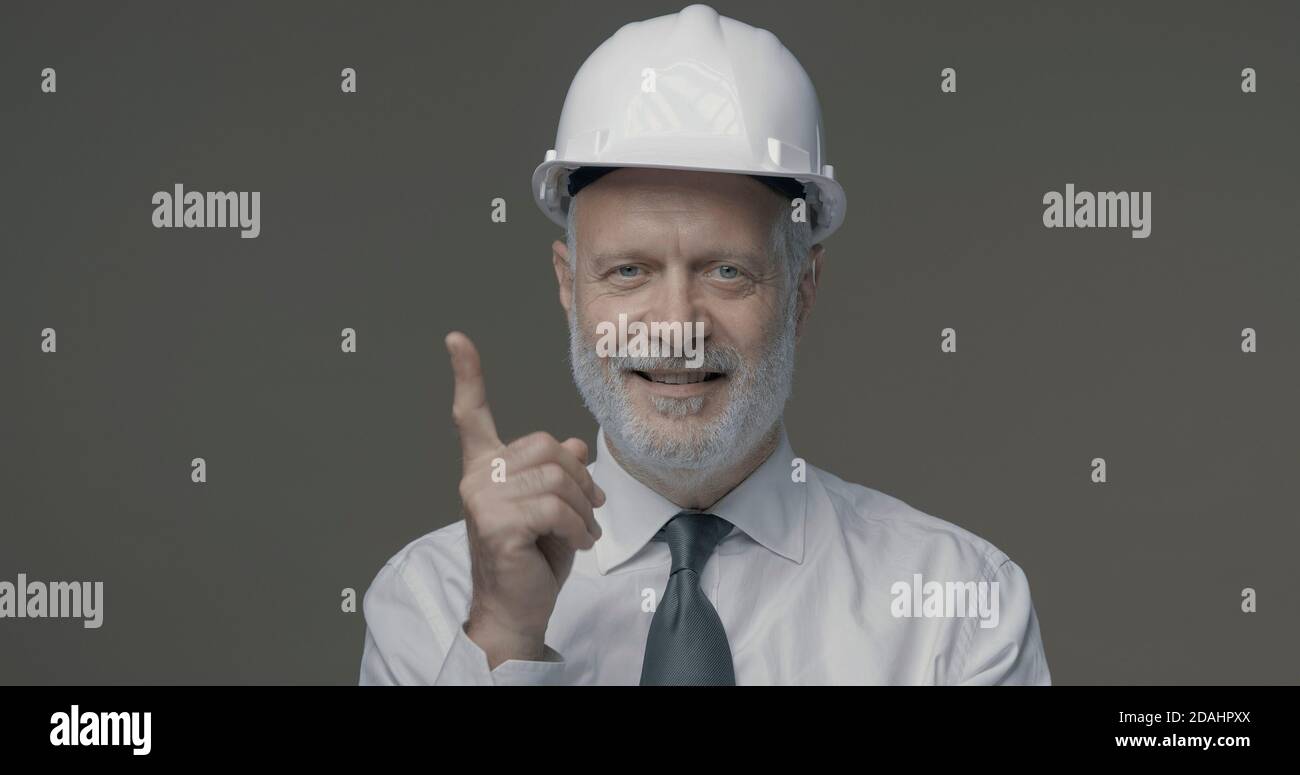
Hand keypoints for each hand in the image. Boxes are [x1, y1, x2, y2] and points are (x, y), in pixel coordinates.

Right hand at [445, 331, 605, 667]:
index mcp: (484, 466)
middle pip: (547, 448)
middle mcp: (476, 478)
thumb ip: (556, 471)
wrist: (516, 608)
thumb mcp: (551, 506)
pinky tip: (577, 543)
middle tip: (590, 509)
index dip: (467, 376)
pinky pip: (557, 509)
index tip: (457, 340)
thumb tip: (574, 445)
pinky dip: (579, 528)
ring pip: (558, 479)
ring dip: (584, 509)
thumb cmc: (532, 557)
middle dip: (580, 479)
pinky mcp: (497, 524)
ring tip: (582, 531)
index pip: (471, 415)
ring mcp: (482, 500)